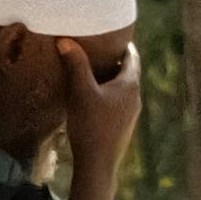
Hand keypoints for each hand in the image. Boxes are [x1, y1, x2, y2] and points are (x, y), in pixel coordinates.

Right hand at [56, 37, 141, 175]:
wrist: (97, 165)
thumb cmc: (91, 125)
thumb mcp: (81, 92)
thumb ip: (75, 64)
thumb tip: (65, 40)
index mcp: (130, 85)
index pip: (132, 56)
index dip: (122, 43)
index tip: (111, 34)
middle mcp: (135, 98)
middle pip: (127, 72)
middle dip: (113, 60)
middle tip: (96, 49)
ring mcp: (130, 115)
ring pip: (122, 89)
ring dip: (109, 79)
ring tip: (90, 71)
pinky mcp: (122, 127)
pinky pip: (117, 103)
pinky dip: (107, 94)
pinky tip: (90, 98)